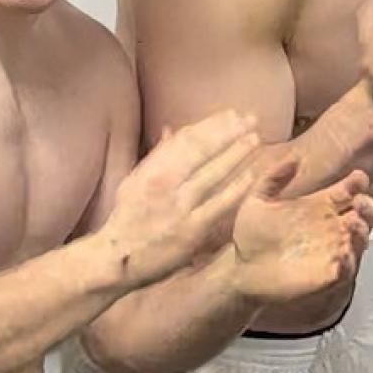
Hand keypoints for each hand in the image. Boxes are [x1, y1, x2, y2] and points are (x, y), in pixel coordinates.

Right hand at [99, 111, 262, 286]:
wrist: (118, 257)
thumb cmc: (128, 218)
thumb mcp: (134, 181)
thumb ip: (156, 157)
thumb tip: (171, 130)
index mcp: (150, 171)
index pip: (185, 139)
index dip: (211, 125)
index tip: (230, 115)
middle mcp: (164, 185)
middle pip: (201, 150)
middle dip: (228, 132)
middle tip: (251, 120)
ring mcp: (178, 208)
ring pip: (212, 173)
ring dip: (236, 154)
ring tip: (255, 139)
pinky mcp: (191, 230)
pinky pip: (218, 204)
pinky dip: (235, 188)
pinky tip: (251, 175)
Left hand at [227, 164, 372, 303]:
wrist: (241, 272)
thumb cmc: (251, 238)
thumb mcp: (256, 202)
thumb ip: (272, 179)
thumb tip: (293, 159)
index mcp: (318, 207)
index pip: (347, 191)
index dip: (356, 183)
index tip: (357, 178)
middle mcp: (330, 228)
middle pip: (362, 214)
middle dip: (367, 206)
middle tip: (360, 202)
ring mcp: (332, 251)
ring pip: (359, 239)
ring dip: (361, 230)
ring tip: (353, 222)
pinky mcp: (328, 275)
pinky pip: (347, 268)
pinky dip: (349, 260)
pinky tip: (344, 251)